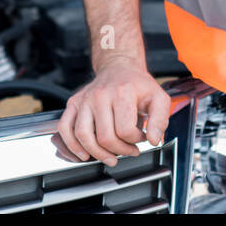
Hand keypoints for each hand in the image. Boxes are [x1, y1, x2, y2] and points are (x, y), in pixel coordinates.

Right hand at [53, 55, 171, 166]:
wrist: (119, 67)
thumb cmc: (137, 85)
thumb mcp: (158, 98)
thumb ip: (160, 120)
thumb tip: (153, 140)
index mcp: (121, 92)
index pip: (125, 130)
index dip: (135, 140)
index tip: (140, 137)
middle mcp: (100, 95)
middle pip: (104, 137)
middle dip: (120, 151)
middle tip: (128, 150)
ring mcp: (84, 99)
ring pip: (83, 135)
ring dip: (97, 153)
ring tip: (109, 157)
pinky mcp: (73, 103)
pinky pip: (65, 128)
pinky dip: (71, 145)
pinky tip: (84, 153)